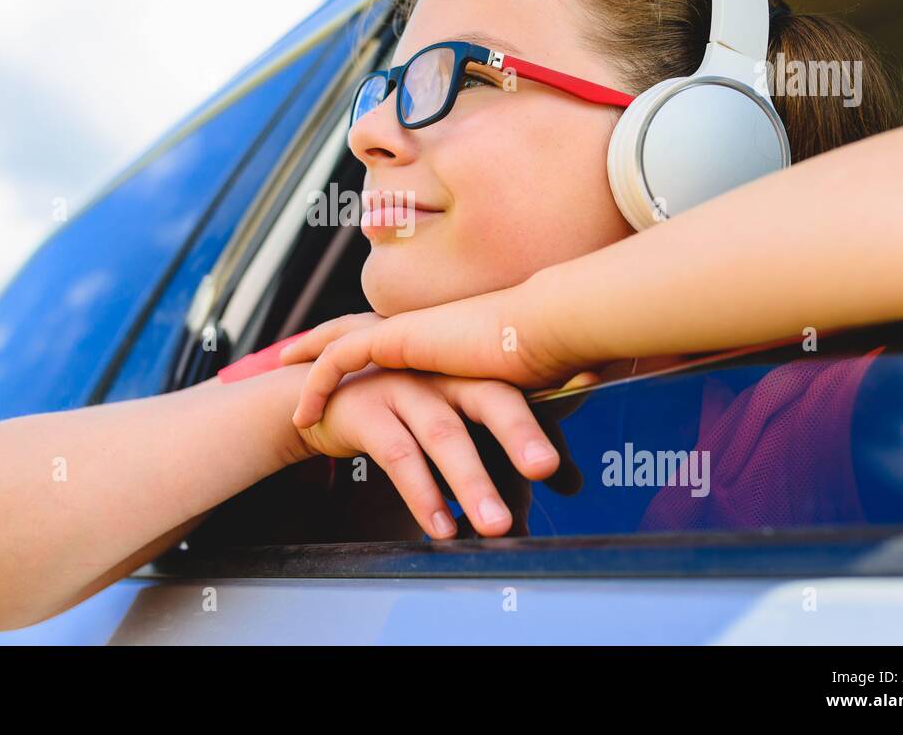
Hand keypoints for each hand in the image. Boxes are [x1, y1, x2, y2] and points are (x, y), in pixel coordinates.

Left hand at [281, 269, 603, 427]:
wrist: (550, 326)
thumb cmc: (549, 352)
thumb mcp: (516, 383)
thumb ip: (505, 400)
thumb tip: (533, 407)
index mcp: (439, 335)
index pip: (386, 336)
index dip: (356, 343)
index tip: (333, 357)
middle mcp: (417, 327)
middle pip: (349, 329)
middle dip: (312, 342)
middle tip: (281, 356)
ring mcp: (406, 330)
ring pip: (336, 342)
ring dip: (304, 365)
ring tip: (275, 379)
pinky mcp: (399, 340)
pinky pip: (340, 359)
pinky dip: (317, 384)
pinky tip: (302, 414)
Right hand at [295, 366, 563, 538]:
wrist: (323, 397)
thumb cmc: (405, 412)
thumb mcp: (457, 425)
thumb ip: (507, 453)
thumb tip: (575, 486)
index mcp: (474, 374)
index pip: (523, 397)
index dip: (554, 424)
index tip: (579, 462)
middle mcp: (444, 375)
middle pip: (492, 400)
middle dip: (522, 435)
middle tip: (548, 471)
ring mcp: (404, 389)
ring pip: (446, 435)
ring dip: (472, 484)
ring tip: (497, 528)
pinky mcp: (366, 411)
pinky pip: (399, 455)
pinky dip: (422, 494)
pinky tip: (439, 528)